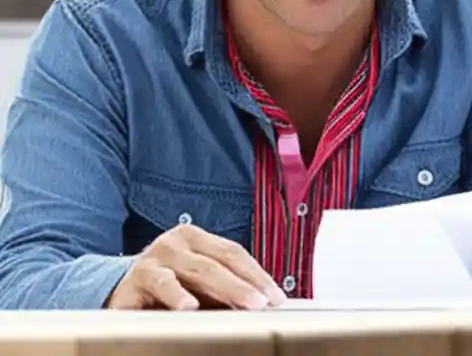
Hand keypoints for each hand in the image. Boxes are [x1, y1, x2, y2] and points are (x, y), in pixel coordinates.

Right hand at [106, 224, 286, 309]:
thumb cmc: (168, 288)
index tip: (276, 296)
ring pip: (198, 270)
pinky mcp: (138, 277)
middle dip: (247, 283)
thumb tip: (263, 302)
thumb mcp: (199, 286)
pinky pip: (161, 283)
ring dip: (226, 288)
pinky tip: (190, 306)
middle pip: (220, 261)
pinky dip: (177, 295)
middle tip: (265, 303)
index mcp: (197, 239)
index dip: (257, 274)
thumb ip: (226, 289)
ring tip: (246, 304)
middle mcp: (177, 242)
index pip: (234, 253)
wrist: (120, 294)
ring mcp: (157, 256)